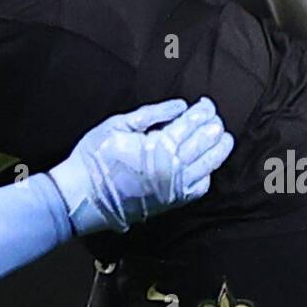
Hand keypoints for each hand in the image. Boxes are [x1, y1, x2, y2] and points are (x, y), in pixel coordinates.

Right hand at [48, 97, 232, 234]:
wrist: (83, 196)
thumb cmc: (95, 157)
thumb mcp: (118, 125)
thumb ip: (152, 114)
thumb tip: (180, 106)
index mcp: (160, 146)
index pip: (192, 124)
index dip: (203, 112)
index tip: (207, 104)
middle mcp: (174, 168)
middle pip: (205, 142)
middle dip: (213, 127)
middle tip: (215, 118)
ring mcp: (175, 187)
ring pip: (209, 165)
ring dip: (219, 149)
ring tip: (223, 138)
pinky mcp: (172, 202)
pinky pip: (199, 188)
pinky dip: (208, 174)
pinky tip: (207, 165)